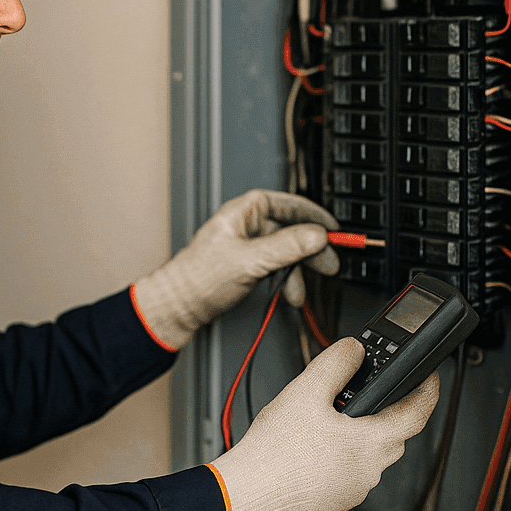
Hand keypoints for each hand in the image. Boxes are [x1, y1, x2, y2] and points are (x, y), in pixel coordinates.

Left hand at [132, 189, 338, 350]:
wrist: (178, 306)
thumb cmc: (198, 278)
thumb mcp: (250, 260)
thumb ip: (286, 247)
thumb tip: (316, 236)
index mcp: (243, 212)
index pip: (286, 204)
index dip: (312, 215)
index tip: (332, 228)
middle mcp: (246, 226)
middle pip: (290, 230)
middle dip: (310, 249)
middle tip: (329, 264)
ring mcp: (247, 246)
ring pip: (285, 252)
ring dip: (298, 271)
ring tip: (302, 291)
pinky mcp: (246, 266)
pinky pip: (276, 267)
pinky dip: (286, 280)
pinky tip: (290, 293)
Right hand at [209, 338, 439, 510]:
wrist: (248, 492)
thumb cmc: (275, 452)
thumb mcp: (306, 390)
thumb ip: (337, 363)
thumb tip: (354, 351)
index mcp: (372, 442)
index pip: (418, 413)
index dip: (427, 390)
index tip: (429, 377)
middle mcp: (370, 470)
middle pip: (393, 433)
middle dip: (385, 409)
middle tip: (364, 390)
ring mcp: (353, 489)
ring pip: (370, 453)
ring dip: (359, 433)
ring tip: (327, 418)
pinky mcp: (335, 500)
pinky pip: (349, 471)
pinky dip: (341, 454)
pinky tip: (313, 444)